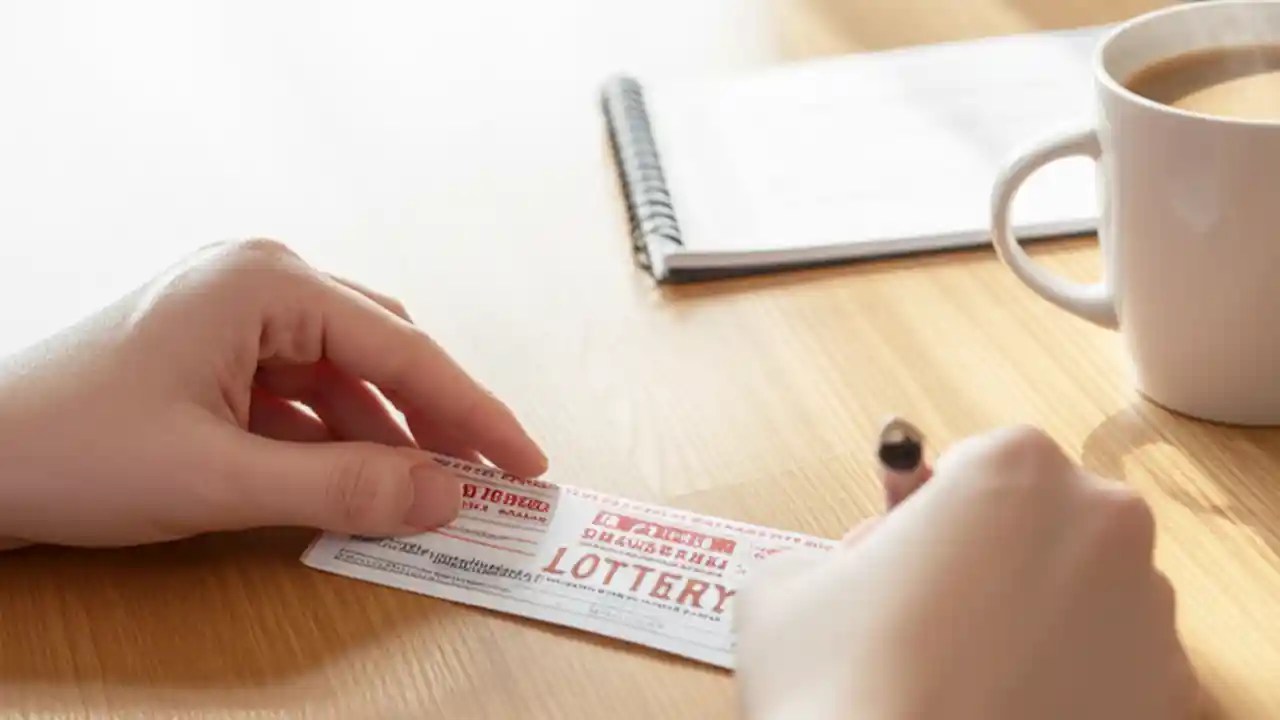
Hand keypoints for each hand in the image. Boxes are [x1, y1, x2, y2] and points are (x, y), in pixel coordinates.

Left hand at [0, 239, 545, 547]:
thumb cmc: (73, 449)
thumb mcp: (222, 479)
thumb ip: (344, 487)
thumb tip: (448, 496)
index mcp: (268, 283)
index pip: (402, 351)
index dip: (472, 412)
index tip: (525, 461)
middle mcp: (261, 280)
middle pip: (384, 351)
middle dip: (437, 418)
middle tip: (490, 477)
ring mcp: (237, 313)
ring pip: (348, 375)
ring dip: (388, 433)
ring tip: (431, 489)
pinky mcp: (219, 350)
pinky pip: (305, 392)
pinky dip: (338, 437)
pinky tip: (359, 478)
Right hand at [735, 426, 1196, 719]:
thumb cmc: (838, 682)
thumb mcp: (787, 584)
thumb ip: (844, 549)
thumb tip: (877, 567)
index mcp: (1015, 467)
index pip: (979, 461)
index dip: (933, 510)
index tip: (907, 554)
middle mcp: (1104, 524)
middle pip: (1043, 521)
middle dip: (994, 557)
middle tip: (929, 619)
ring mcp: (1151, 616)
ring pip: (1086, 595)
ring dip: (1036, 619)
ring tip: (963, 678)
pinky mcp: (1173, 699)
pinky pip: (1113, 670)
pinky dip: (1071, 684)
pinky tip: (1006, 709)